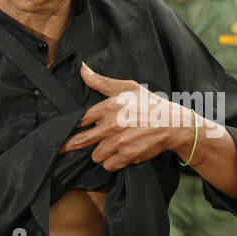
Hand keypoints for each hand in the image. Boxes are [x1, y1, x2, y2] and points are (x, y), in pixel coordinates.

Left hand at [59, 63, 180, 169]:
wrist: (173, 125)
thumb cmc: (150, 105)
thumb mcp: (128, 87)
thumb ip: (101, 81)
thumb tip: (82, 69)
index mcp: (108, 107)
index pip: (79, 120)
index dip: (73, 126)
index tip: (69, 130)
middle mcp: (110, 125)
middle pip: (79, 141)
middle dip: (70, 145)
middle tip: (63, 148)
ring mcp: (118, 142)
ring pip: (95, 155)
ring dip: (100, 153)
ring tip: (110, 146)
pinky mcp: (127, 156)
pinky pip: (108, 166)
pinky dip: (113, 163)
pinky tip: (119, 154)